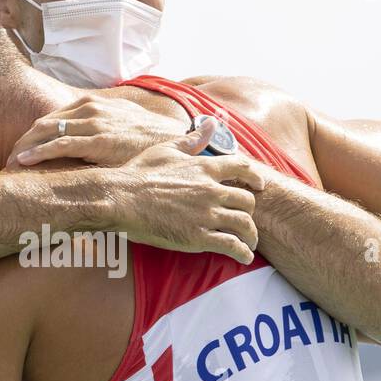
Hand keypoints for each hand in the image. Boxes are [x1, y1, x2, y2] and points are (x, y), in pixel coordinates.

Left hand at [7, 95, 188, 168]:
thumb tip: (88, 143)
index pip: (52, 118)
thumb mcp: (122, 124)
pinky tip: (23, 163)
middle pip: (43, 124)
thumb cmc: (147, 140)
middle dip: (22, 142)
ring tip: (9, 165)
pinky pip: (60, 144)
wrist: (174, 142)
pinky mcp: (98, 140)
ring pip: (46, 132)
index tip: (19, 152)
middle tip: (7, 161)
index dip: (32, 136)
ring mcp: (93, 123)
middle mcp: (89, 108)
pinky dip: (38, 153)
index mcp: (92, 104)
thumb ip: (101, 128)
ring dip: (24, 149)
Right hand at [111, 137, 265, 263]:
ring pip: (244, 224)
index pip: (242, 168)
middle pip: (247, 200)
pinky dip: (242, 252)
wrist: (121, 199)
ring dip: (251, 235)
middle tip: (248, 220)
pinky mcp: (198, 237)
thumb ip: (192, 140)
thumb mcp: (166, 149)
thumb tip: (210, 124)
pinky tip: (244, 257)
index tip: (260, 185)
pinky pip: (231, 245)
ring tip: (250, 242)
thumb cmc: (138, 174)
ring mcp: (206, 214)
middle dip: (250, 211)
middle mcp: (211, 190)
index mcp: (204, 168)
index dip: (255, 177)